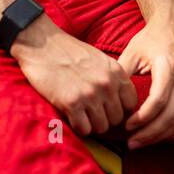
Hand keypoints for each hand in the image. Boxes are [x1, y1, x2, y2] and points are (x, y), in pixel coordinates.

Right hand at [12, 15, 136, 137]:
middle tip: (91, 112)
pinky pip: (84, 129)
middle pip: (117, 119)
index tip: (108, 108)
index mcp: (116, 72)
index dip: (120, 109)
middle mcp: (107, 84)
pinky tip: (72, 115)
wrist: (41, 44)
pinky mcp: (72, 103)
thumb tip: (121, 102)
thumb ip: (113, 78)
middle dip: (105, 118)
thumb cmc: (69, 52)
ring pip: (102, 127)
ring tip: (81, 114)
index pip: (132, 104)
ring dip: (91, 124)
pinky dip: (78, 126)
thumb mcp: (100, 60)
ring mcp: (90, 94)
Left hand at [118, 14, 173, 148]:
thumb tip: (108, 101)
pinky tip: (159, 136)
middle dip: (150, 134)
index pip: (158, 100)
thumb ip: (121, 76)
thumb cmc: (150, 40)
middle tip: (131, 142)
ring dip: (161, 136)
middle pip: (170, 115)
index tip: (127, 126)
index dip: (143, 118)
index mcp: (168, 66)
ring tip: (142, 141)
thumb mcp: (131, 53)